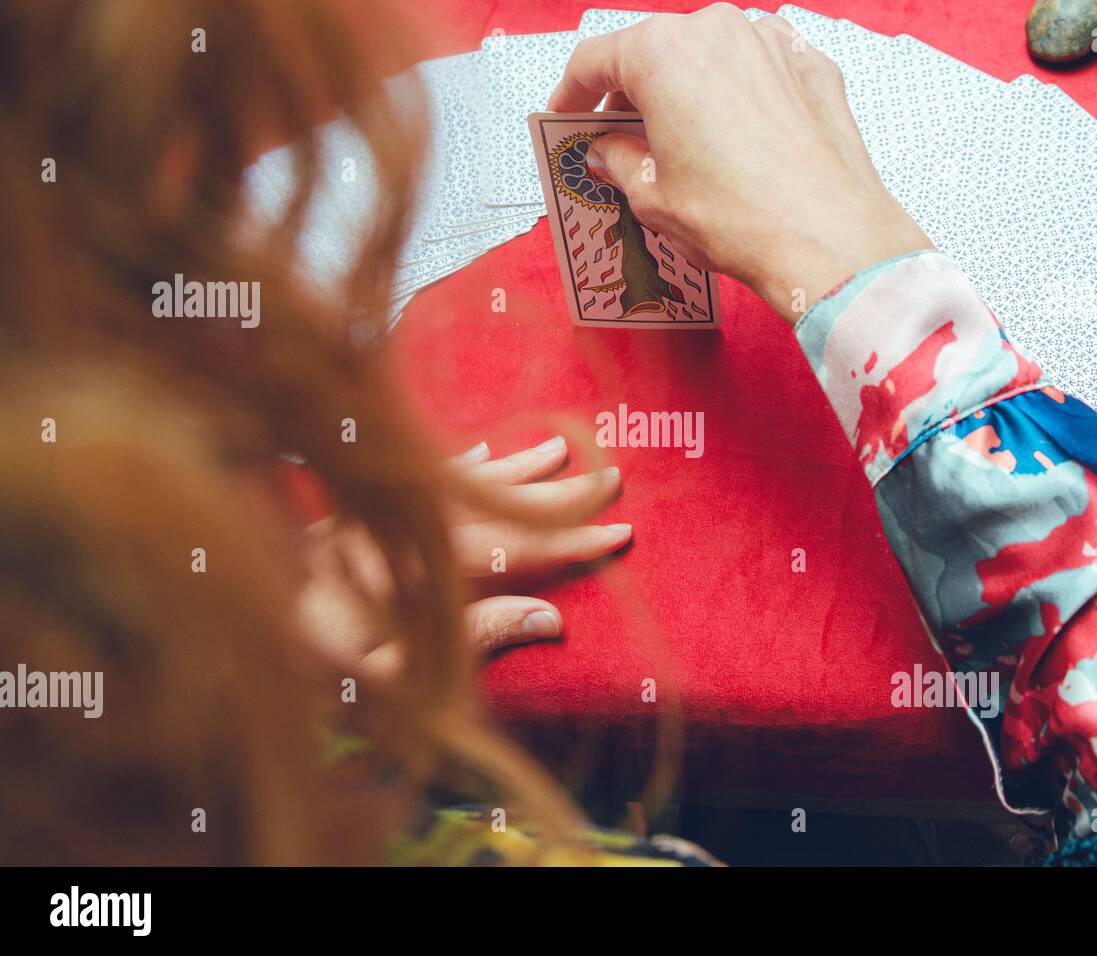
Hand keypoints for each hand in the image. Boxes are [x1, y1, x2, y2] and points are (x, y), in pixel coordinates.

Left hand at [298, 437, 628, 680]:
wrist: (204, 611)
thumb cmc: (294, 661)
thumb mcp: (389, 672)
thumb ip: (470, 640)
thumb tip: (552, 619)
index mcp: (414, 566)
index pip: (512, 550)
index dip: (570, 543)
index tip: (622, 530)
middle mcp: (395, 524)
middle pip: (492, 504)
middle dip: (557, 495)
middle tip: (615, 477)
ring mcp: (369, 510)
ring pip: (455, 478)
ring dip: (514, 466)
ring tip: (560, 449)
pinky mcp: (343, 507)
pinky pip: (413, 472)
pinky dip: (453, 462)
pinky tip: (480, 452)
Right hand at [547, 3, 930, 324]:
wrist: (830, 238)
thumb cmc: (744, 217)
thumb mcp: (653, 197)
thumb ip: (617, 160)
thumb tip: (607, 151)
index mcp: (664, 53)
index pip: (597, 59)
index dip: (573, 91)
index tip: (569, 115)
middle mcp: (718, 31)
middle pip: (655, 52)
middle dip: (633, 94)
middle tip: (621, 138)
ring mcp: (770, 42)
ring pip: (709, 58)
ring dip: (687, 93)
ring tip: (681, 145)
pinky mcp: (810, 65)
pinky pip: (757, 71)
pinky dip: (737, 96)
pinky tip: (735, 141)